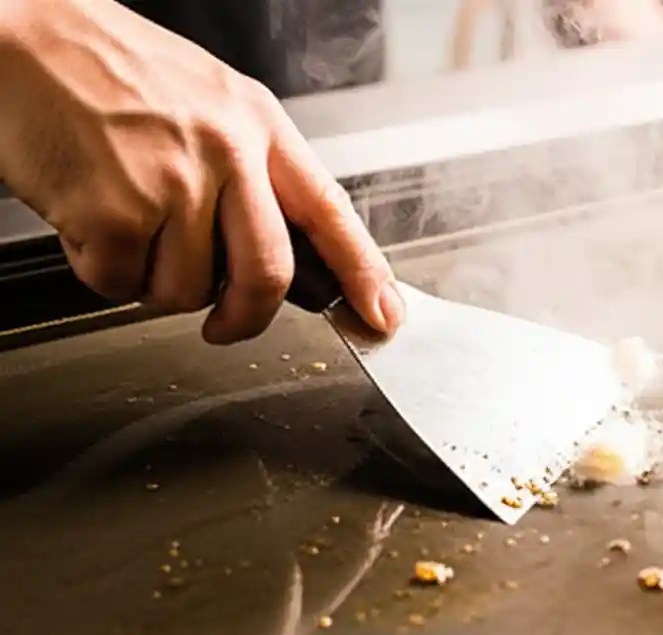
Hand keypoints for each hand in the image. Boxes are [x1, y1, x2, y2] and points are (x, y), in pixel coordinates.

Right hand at [0, 0, 403, 343]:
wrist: (19, 38)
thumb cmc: (107, 70)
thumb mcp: (208, 100)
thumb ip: (249, 167)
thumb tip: (281, 243)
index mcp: (258, 125)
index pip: (331, 211)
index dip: (365, 272)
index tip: (383, 314)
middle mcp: (227, 154)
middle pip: (268, 274)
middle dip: (246, 317)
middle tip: (226, 324)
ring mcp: (174, 184)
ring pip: (186, 289)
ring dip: (151, 278)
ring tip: (123, 219)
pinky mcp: (118, 213)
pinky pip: (121, 283)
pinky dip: (100, 267)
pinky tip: (87, 215)